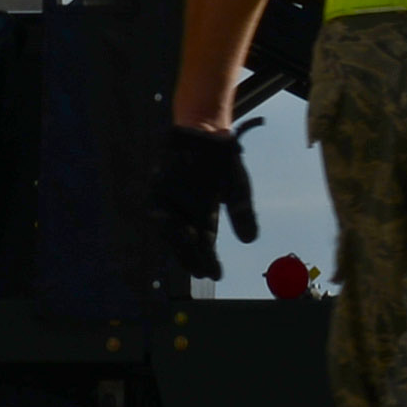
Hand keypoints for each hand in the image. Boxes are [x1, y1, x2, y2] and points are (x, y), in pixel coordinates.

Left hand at [155, 118, 257, 276]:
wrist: (205, 132)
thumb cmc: (221, 161)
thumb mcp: (237, 187)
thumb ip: (241, 212)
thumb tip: (249, 240)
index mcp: (204, 218)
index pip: (206, 247)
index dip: (209, 262)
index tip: (215, 274)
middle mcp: (185, 215)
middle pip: (186, 244)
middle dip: (192, 258)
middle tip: (199, 270)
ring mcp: (170, 203)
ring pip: (170, 230)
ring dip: (176, 240)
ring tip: (187, 247)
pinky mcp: (157, 189)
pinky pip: (156, 205)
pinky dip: (160, 214)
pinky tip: (163, 219)